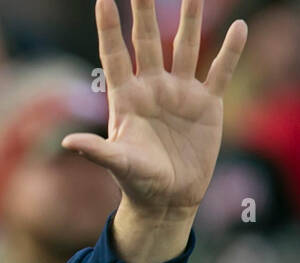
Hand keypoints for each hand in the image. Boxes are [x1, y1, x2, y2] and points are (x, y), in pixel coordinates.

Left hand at [63, 0, 246, 262]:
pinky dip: (230, 52)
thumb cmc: (137, 183)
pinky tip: (238, 28)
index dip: (109, 28)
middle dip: (145, 11)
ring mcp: (180, 93)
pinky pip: (220, 71)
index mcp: (126, 99)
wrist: (168, 200)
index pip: (115, 55)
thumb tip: (67, 141)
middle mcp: (152, 89)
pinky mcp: (207, 104)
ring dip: (191, 20)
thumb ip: (96, 150)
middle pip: (148, 41)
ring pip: (186, 47)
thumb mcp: (117, 164)